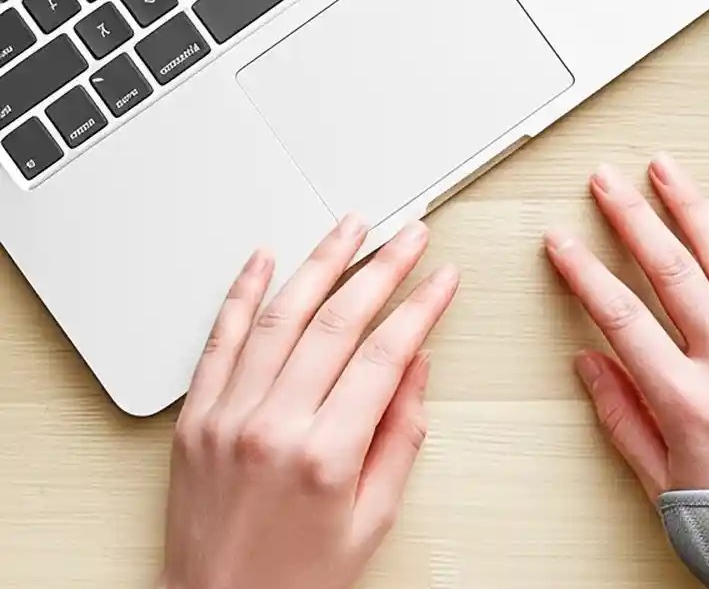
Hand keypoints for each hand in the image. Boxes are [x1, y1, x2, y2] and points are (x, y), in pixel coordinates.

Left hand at [161, 217, 459, 588]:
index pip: (384, 355)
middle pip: (337, 323)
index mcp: (324, 455)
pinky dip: (241, 293)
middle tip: (409, 236)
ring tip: (350, 227)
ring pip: (280, 317)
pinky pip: (219, 340)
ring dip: (320, 263)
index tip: (442, 279)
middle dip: (382, 269)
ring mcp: (225, 416)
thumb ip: (399, 438)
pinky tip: (264, 260)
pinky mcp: (193, 417)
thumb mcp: (372, 521)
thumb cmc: (295, 579)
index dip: (420, 307)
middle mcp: (271, 425)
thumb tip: (415, 368)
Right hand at [546, 155, 708, 499]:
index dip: (584, 272)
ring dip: (693, 210)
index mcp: (688, 402)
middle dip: (632, 219)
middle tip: (605, 181)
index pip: (621, 317)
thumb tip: (589, 363)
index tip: (561, 242)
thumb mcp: (662, 485)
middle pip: (671, 273)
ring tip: (667, 170)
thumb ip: (623, 418)